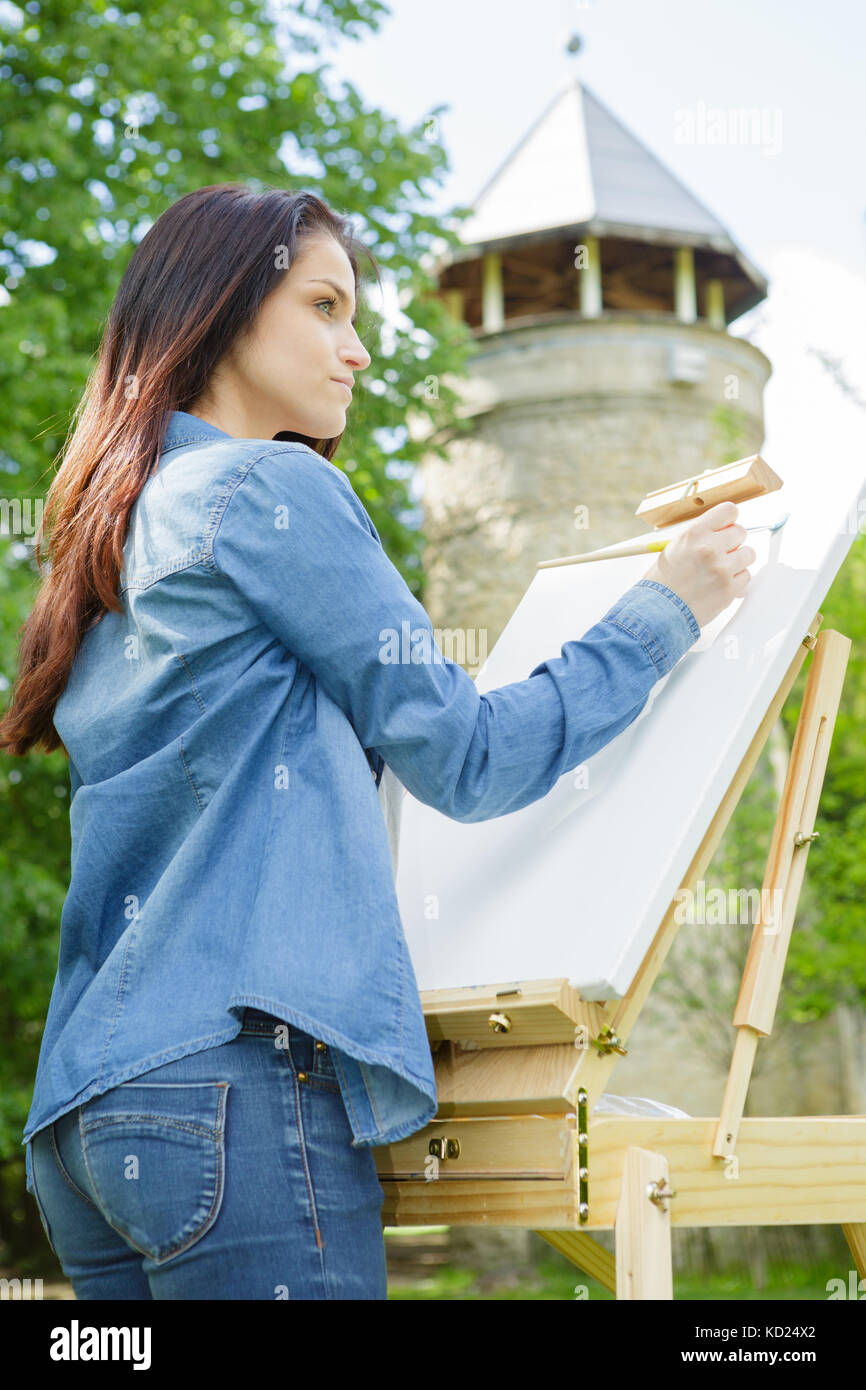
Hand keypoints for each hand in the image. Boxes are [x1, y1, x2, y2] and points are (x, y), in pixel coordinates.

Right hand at [641, 500, 755, 628]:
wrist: (658, 612)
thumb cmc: (662, 583)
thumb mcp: (674, 548)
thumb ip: (700, 537)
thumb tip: (722, 531)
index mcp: (694, 533)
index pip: (729, 511)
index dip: (729, 521)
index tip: (726, 528)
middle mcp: (710, 547)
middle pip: (741, 532)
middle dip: (733, 543)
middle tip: (721, 554)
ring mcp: (722, 568)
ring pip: (748, 554)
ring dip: (738, 562)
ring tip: (720, 571)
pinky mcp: (729, 588)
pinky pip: (746, 576)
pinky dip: (736, 581)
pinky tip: (720, 585)